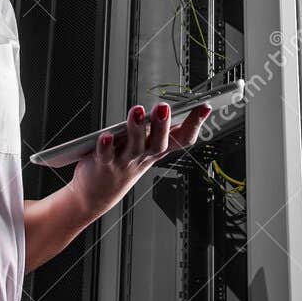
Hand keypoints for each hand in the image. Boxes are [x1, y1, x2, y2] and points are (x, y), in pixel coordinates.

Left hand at [67, 102, 212, 217]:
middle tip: (164, 107)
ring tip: (137, 111)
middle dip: (162, 125)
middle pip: (158, 143)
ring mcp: (125, 163)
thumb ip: (155, 128)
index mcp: (157, 149)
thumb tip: (169, 108)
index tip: (205, 107)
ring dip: (136, 128)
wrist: (96, 194)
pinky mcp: (104, 166)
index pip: (182, 139)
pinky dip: (106, 146)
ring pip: (134, 147)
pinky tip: (106, 135)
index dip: (195, 124)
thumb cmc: (122, 162)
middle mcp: (144, 157)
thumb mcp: (144, 145)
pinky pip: (106, 155)